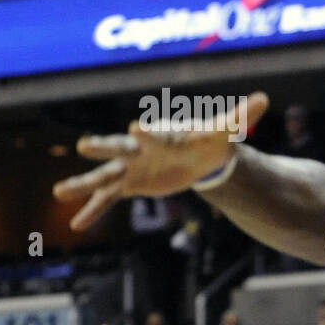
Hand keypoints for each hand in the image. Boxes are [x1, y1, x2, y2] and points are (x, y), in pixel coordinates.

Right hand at [52, 92, 267, 230]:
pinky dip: (94, 211)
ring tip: (60, 192)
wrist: (199, 155)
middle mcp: (140, 150)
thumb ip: (242, 116)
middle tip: (84, 145)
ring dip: (85, 184)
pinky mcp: (130, 185)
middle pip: (120, 148)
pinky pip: (108, 199)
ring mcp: (131, 168)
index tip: (137, 128)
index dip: (149, 132)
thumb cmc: (209, 140)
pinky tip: (76, 226)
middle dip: (105, 147)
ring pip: (106, 176)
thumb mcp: (226, 131)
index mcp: (164, 135)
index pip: (156, 133)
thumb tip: (264, 98)